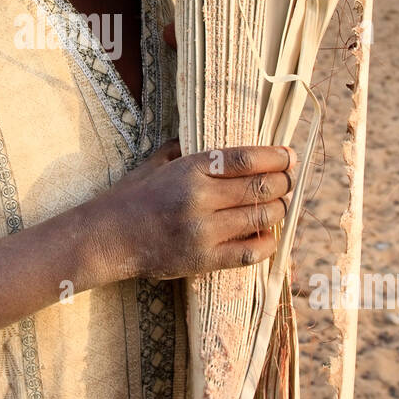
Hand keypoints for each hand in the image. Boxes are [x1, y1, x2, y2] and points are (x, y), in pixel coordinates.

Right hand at [97, 137, 296, 280]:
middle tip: (290, 181)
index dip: (275, 157)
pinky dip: (267, 243)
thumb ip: (185, 148)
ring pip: (261, 217)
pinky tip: (267, 235)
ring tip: (280, 205)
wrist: (107, 237)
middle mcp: (200, 198)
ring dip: (279, 210)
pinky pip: (250, 252)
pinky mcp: (204, 260)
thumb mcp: (157, 162)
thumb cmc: (132, 197)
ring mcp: (203, 231)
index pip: (246, 159)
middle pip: (261, 187)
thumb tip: (218, 138)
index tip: (290, 156)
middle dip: (284, 183)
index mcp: (189, 169)